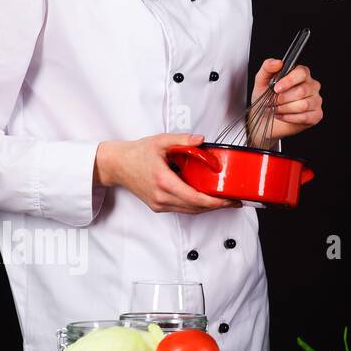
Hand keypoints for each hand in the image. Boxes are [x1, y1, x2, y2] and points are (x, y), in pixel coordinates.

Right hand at [95, 133, 238, 213]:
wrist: (116, 165)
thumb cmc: (137, 153)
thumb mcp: (160, 141)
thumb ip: (182, 140)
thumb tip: (201, 139)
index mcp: (164, 182)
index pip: (195, 198)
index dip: (215, 202)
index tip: (229, 200)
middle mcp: (161, 197)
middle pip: (195, 207)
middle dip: (217, 206)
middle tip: (234, 200)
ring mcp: (159, 203)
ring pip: (189, 211)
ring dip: (207, 208)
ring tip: (225, 201)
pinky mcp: (158, 205)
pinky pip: (181, 209)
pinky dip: (196, 206)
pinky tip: (206, 199)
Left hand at [251, 59, 323, 142]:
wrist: (266, 117)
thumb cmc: (267, 98)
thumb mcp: (262, 81)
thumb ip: (267, 68)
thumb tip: (277, 62)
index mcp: (301, 74)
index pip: (302, 73)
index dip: (289, 81)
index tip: (276, 88)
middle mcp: (312, 86)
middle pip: (302, 91)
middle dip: (283, 99)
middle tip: (272, 101)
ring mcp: (316, 100)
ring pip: (303, 105)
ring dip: (285, 109)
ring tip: (276, 109)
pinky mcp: (316, 114)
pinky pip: (305, 117)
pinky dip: (289, 118)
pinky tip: (282, 116)